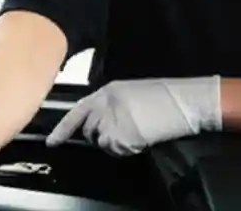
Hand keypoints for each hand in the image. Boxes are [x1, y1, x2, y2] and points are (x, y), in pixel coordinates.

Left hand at [45, 76, 221, 156]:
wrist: (187, 100)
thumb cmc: (166, 97)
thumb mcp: (132, 93)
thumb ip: (111, 105)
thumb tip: (101, 122)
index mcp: (107, 91)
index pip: (77, 111)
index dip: (63, 128)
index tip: (53, 142)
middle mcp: (105, 103)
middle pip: (89, 130)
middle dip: (100, 136)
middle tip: (122, 133)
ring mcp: (113, 119)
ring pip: (102, 142)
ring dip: (115, 143)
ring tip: (136, 132)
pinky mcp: (123, 134)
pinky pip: (117, 150)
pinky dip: (127, 149)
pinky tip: (142, 137)